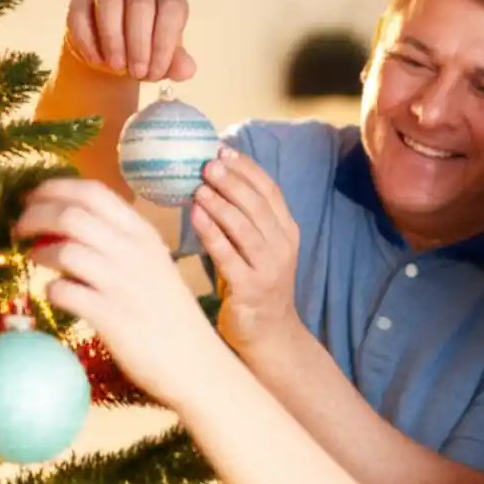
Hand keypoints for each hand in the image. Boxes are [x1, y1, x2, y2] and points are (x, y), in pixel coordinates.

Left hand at [15, 178, 223, 406]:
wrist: (195, 361)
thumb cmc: (170, 314)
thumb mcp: (153, 264)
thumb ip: (120, 242)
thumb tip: (70, 225)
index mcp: (143, 234)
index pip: (92, 192)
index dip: (54, 189)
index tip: (33, 198)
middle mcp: (133, 251)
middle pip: (71, 214)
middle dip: (35, 215)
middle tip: (20, 228)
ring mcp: (122, 284)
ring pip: (65, 249)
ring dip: (38, 251)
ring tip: (31, 258)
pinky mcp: (111, 317)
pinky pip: (64, 291)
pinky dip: (51, 288)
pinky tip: (53, 293)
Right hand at [64, 0, 195, 81]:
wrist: (113, 58)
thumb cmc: (145, 54)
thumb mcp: (163, 62)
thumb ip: (177, 65)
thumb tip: (187, 70)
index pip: (172, 10)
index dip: (164, 43)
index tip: (157, 71)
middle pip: (140, 5)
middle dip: (139, 43)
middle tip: (137, 73)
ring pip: (109, 4)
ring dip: (113, 39)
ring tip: (116, 67)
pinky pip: (81, 12)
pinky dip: (87, 40)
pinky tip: (96, 61)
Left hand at [191, 147, 301, 358]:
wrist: (269, 334)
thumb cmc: (257, 285)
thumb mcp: (260, 248)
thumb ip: (245, 219)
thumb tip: (212, 180)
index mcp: (287, 232)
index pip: (270, 191)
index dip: (247, 168)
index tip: (223, 150)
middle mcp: (282, 247)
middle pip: (257, 205)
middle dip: (231, 181)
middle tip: (207, 164)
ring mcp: (268, 268)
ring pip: (244, 227)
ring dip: (220, 203)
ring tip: (198, 186)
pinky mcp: (251, 288)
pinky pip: (228, 254)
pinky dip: (211, 232)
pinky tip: (195, 215)